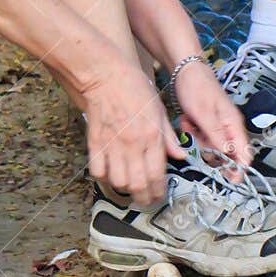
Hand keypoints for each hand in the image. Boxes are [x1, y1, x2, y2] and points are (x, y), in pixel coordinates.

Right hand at [76, 64, 182, 206]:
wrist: (106, 77)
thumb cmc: (135, 90)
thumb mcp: (160, 111)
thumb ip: (169, 137)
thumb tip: (180, 156)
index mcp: (152, 137)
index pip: (157, 175)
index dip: (159, 192)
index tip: (159, 196)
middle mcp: (133, 144)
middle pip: (138, 185)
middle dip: (144, 198)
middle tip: (146, 200)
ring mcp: (113, 144)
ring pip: (119, 182)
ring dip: (125, 189)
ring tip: (130, 187)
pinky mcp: (95, 142)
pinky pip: (98, 171)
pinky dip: (105, 177)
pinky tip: (111, 174)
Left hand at [173, 59, 251, 170]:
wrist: (185, 71)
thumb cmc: (197, 86)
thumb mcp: (205, 115)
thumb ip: (217, 137)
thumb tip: (228, 155)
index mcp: (233, 124)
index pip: (244, 154)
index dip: (239, 169)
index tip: (231, 180)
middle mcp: (229, 127)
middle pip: (225, 154)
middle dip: (208, 150)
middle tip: (197, 138)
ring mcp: (219, 126)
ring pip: (211, 148)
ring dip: (198, 140)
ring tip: (190, 125)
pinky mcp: (209, 125)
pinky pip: (202, 139)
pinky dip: (193, 134)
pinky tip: (188, 122)